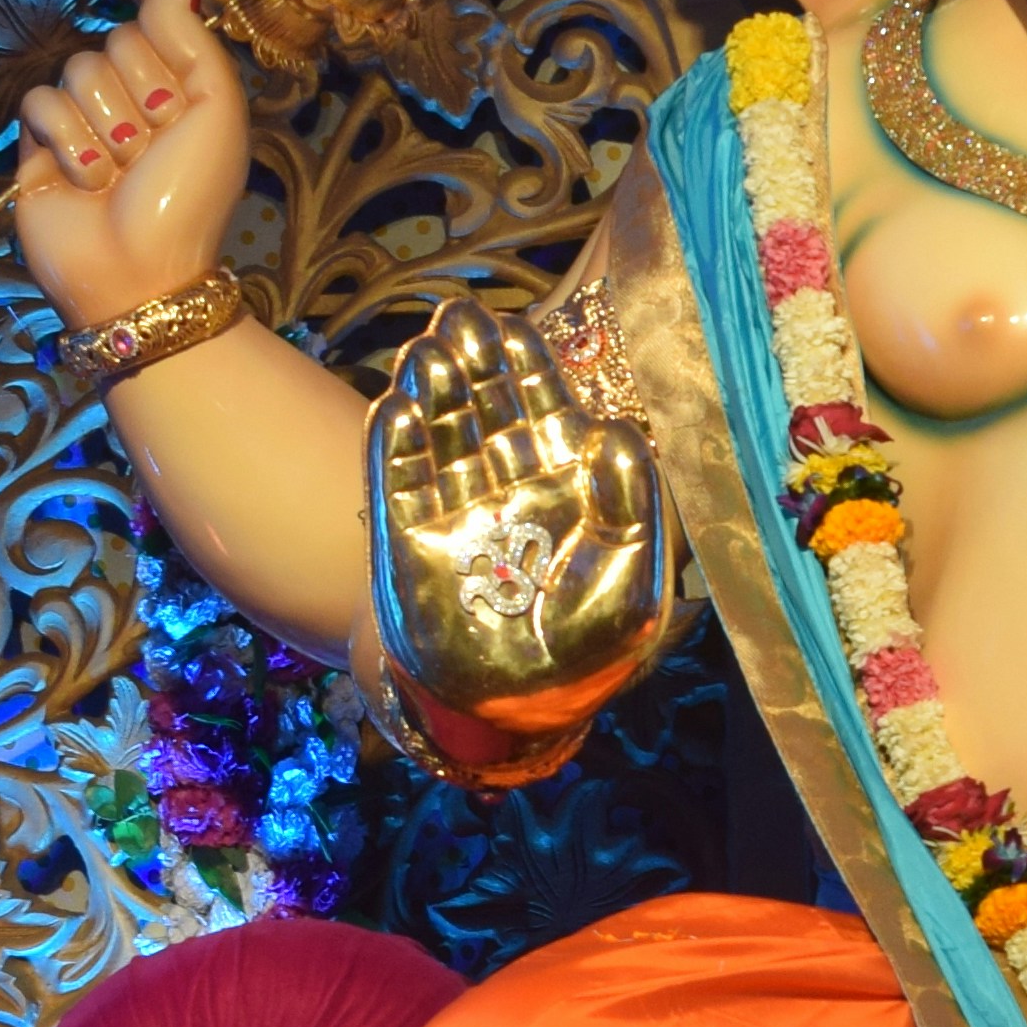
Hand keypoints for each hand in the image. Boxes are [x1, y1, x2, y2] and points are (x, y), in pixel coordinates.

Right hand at [8, 0, 255, 325]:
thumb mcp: (214, 115)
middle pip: (116, 41)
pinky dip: (67, 140)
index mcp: (181, 88)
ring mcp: (83, 120)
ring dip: (107, 125)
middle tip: (154, 143)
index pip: (159, 18)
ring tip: (121, 171)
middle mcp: (132, 98)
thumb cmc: (188, 199)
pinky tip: (86, 178)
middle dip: (140, 91)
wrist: (138, 274)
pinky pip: (39, 103)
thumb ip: (193, 43)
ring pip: (77, 70)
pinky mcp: (39, 145)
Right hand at [367, 297, 675, 778]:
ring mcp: (455, 511)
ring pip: (442, 435)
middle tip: (457, 314)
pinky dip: (395, 446)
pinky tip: (396, 405)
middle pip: (487, 409)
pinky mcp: (408, 542)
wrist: (519, 712)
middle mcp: (507, 489)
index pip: (545, 412)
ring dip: (433, 391)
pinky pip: (398, 483)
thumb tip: (613, 428)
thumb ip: (629, 504)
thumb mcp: (631, 580)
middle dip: (474, 362)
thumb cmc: (588, 650)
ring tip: (424, 348)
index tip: (514, 327)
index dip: (528, 368)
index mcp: (566, 488)